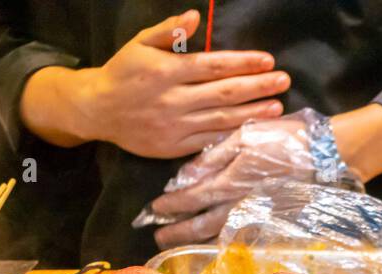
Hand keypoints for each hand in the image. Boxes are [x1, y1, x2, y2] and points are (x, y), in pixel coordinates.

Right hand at [20, 10, 288, 155]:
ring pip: (221, 119)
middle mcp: (173, 100)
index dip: (243, 63)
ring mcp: (175, 126)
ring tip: (277, 107)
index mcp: (167, 71)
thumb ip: (168, 31)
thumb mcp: (139, 44)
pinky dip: (231, 135)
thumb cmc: (123, 72)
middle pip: (224, 93)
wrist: (98, 110)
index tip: (267, 60)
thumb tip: (195, 17)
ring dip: (252, 113)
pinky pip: (209, 141)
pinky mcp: (174, 147)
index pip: (213, 66)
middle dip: (258, 87)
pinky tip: (252, 130)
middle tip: (283, 81)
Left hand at [149, 110, 342, 246]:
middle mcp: (241, 205)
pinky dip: (219, 242)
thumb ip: (214, 156)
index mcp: (232, 180)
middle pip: (202, 224)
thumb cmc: (286, 138)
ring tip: (176, 242)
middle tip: (159, 236)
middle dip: (177, 231)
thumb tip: (186, 175)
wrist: (328, 157)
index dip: (172, 205)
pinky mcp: (270, 224)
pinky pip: (239, 238)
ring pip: (218, 235)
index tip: (156, 208)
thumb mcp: (246, 135)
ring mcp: (256, 218)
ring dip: (194, 240)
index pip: (193, 198)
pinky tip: (209, 242)